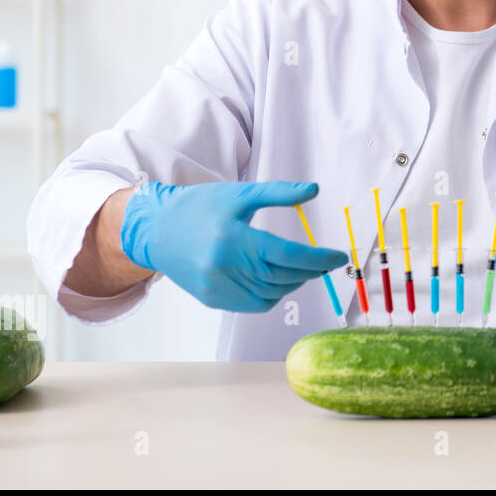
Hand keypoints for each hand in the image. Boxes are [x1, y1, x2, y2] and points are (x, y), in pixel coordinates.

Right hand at [120, 180, 348, 312]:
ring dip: (294, 283)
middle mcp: (225, 269)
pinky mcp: (213, 300)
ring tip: (304, 269)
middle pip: (282, 277)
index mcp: (233, 240)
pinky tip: (279, 280)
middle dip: (310, 271)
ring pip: (271, 295)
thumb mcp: (240, 194)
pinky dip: (273, 295)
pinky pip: (253, 304)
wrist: (156, 230)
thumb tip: (314, 190)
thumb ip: (279, 193)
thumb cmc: (200, 207)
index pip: (288, 256)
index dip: (318, 259)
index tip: (338, 257)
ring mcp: (218, 288)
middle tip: (325, 262)